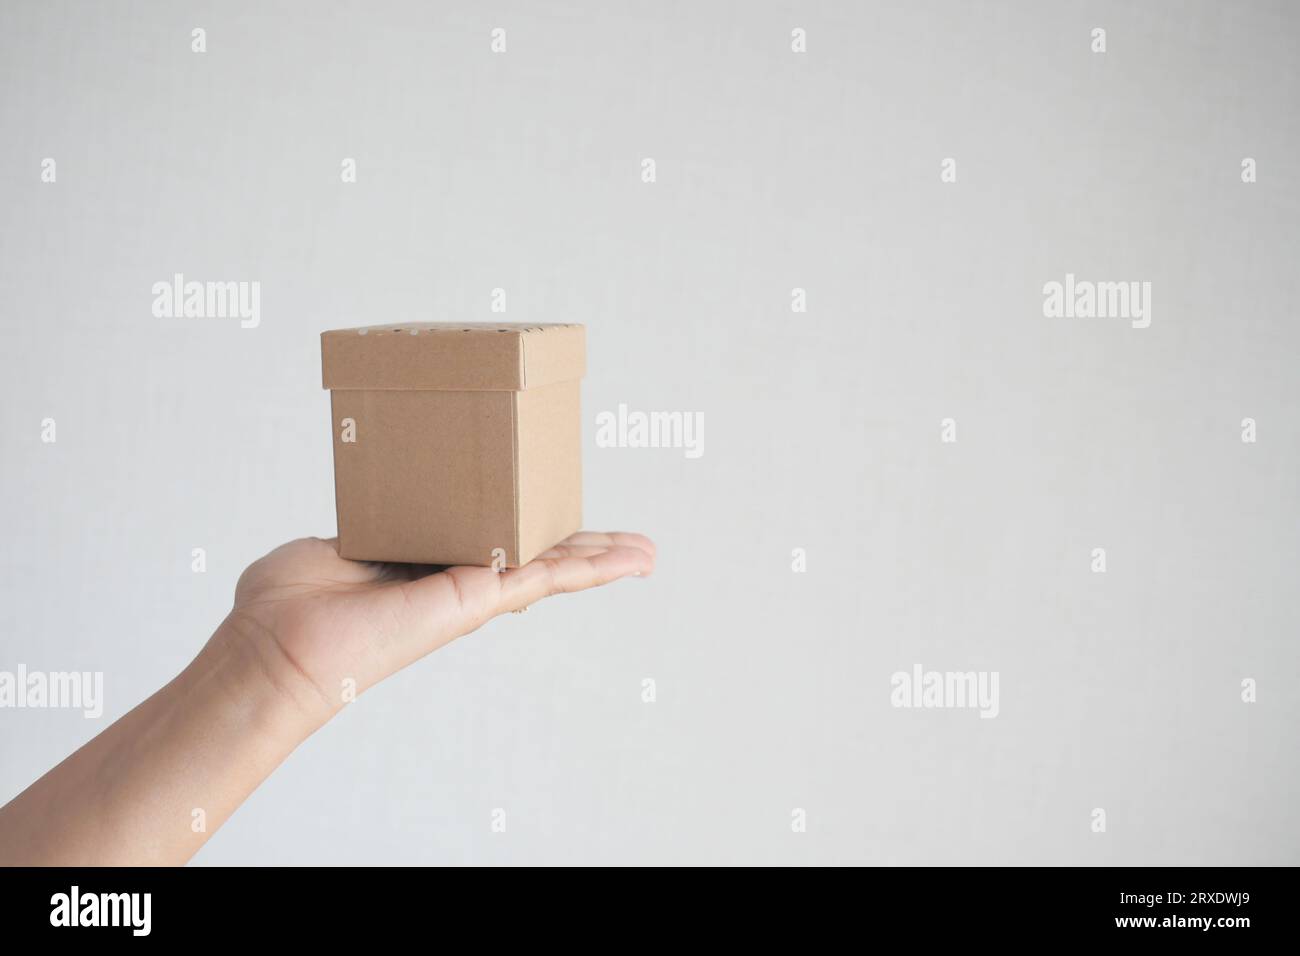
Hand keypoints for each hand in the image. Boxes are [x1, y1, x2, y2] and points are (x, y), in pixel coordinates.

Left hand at [218, 532, 655, 728]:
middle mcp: (456, 579)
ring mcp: (471, 591)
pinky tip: (630, 561)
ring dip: (603, 558)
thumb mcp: (341, 538)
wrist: (277, 643)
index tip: (555, 508)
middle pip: (535, 556)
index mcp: (427, 560)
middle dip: (584, 546)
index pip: (492, 539)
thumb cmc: (289, 601)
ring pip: (553, 569)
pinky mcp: (476, 598)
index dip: (528, 524)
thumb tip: (382, 500)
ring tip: (646, 552)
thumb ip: (373, 520)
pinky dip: (594, 568)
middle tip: (627, 540)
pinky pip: (546, 577)